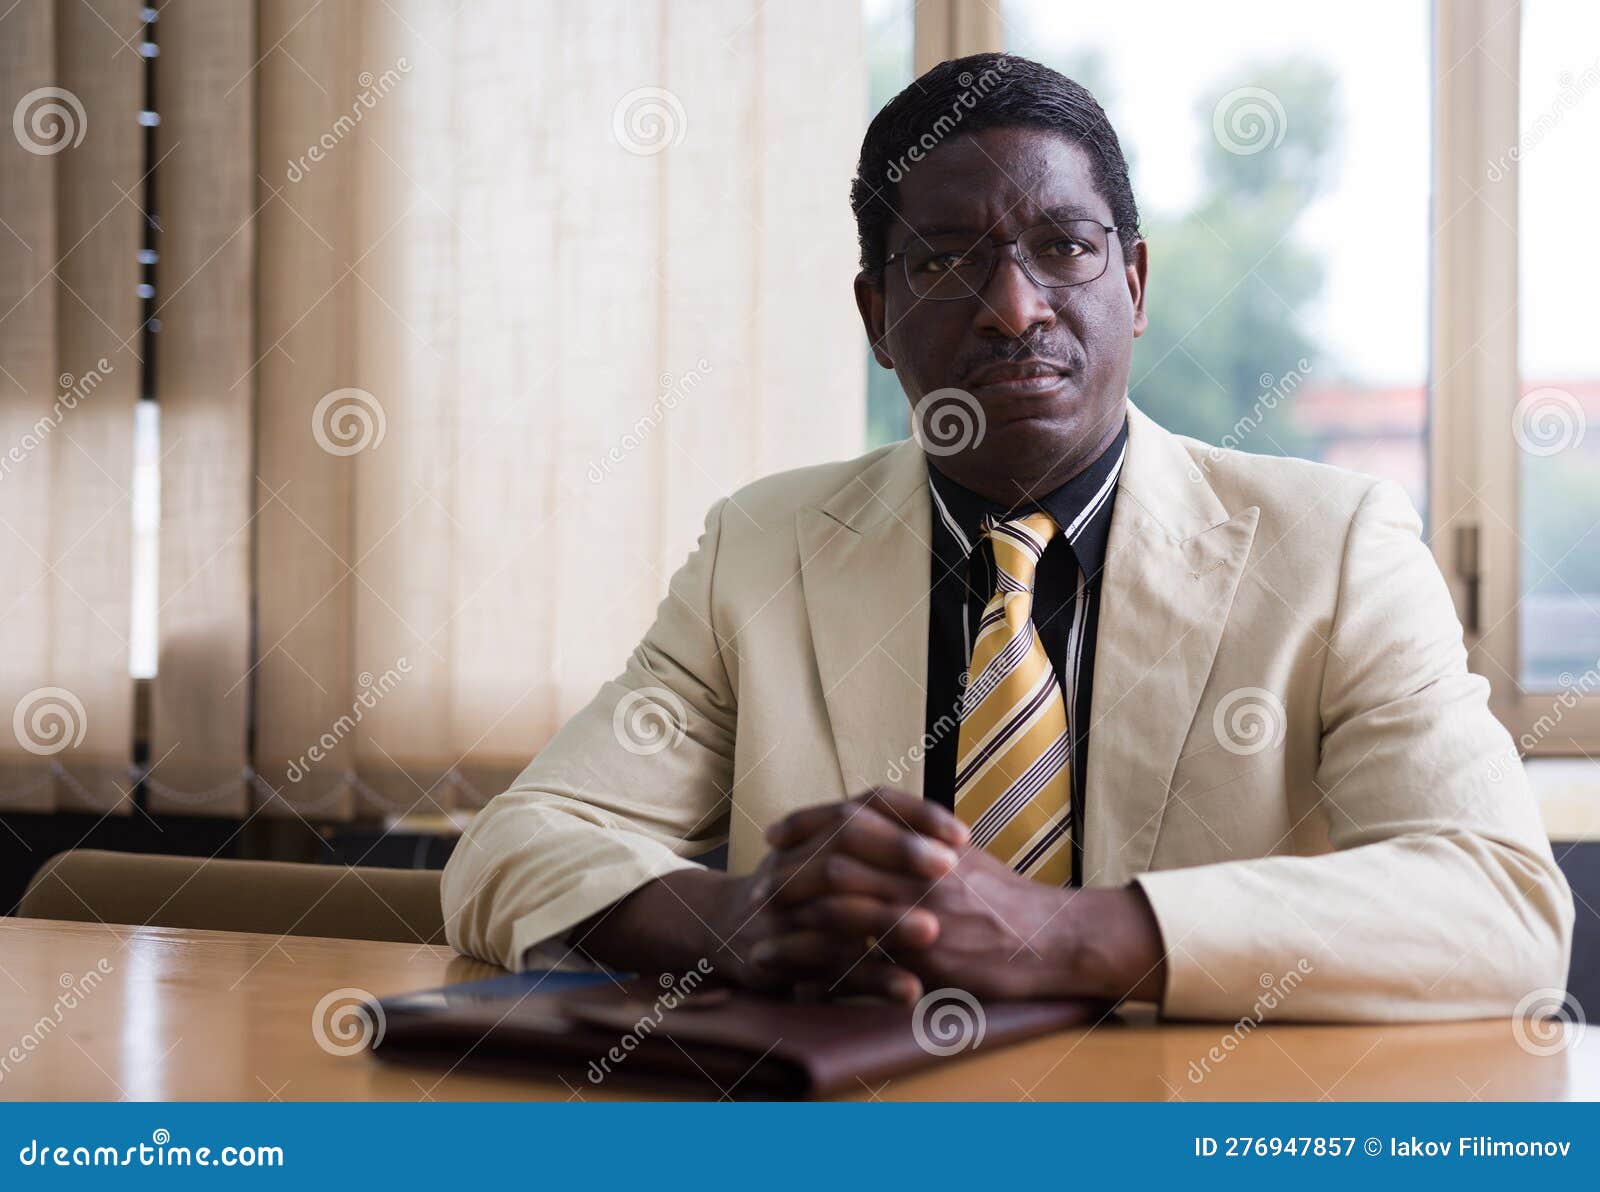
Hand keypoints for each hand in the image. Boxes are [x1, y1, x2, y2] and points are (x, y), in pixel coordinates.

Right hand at [571, 788, 967, 1002]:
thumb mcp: (825, 853)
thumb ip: (877, 843)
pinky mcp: (777, 958)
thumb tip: (957, 840)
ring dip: (886, 919)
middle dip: (900, 854)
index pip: (869, 804)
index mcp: (817, 831)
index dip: (915, 816)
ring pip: (834, 907)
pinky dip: (869, 978)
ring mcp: (782, 910)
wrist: (720, 927)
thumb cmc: (797, 891)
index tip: (962, 836)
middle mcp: (795, 860)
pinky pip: (825, 966)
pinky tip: (909, 990)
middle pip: (845, 842)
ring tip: (934, 931)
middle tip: (951, 869)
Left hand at [778, 835, 1169, 1003]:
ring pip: (845, 900)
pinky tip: (800, 970)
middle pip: (840, 850)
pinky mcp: (929, 950)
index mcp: (928, 835)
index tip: (775, 831)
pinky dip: (829, 961)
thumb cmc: (1005, 899)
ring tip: (766, 932)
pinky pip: (868, 953)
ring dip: (799, 917)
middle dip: (793, 865)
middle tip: (760, 879)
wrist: (1052, 938)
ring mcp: (925, 905)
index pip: (856, 813)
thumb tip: (876, 823)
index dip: (809, 820)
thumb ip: (916, 838)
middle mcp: (923, 863)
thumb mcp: (960, 856)